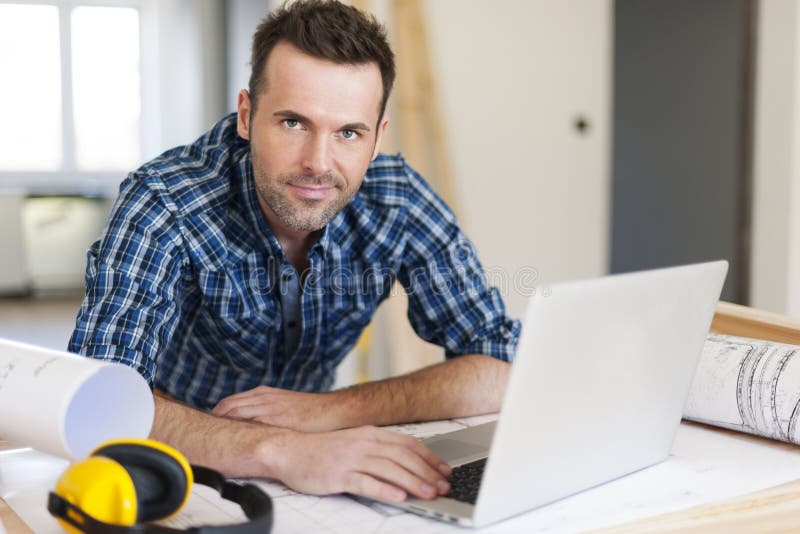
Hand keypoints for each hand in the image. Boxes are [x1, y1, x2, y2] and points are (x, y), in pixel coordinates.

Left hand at [212, 385, 340, 430]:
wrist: (332, 411)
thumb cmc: (311, 413)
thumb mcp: (285, 407)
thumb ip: (267, 413)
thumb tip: (252, 429)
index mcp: (263, 394)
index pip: (229, 403)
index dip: (215, 415)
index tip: (205, 428)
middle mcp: (262, 397)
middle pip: (226, 406)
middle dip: (211, 419)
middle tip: (199, 436)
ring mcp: (267, 406)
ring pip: (232, 412)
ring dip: (218, 424)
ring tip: (206, 440)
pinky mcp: (273, 417)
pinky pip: (246, 421)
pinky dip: (234, 429)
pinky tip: (227, 441)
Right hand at [273, 425, 451, 501]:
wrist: (289, 450)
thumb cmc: (322, 451)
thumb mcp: (355, 443)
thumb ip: (378, 450)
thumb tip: (405, 463)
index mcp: (370, 434)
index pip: (408, 444)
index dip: (429, 457)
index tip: (444, 470)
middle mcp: (364, 443)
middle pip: (403, 457)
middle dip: (427, 473)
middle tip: (443, 486)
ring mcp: (352, 458)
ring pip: (390, 469)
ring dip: (413, 482)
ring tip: (429, 493)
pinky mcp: (339, 475)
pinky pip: (366, 482)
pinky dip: (385, 489)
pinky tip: (399, 496)